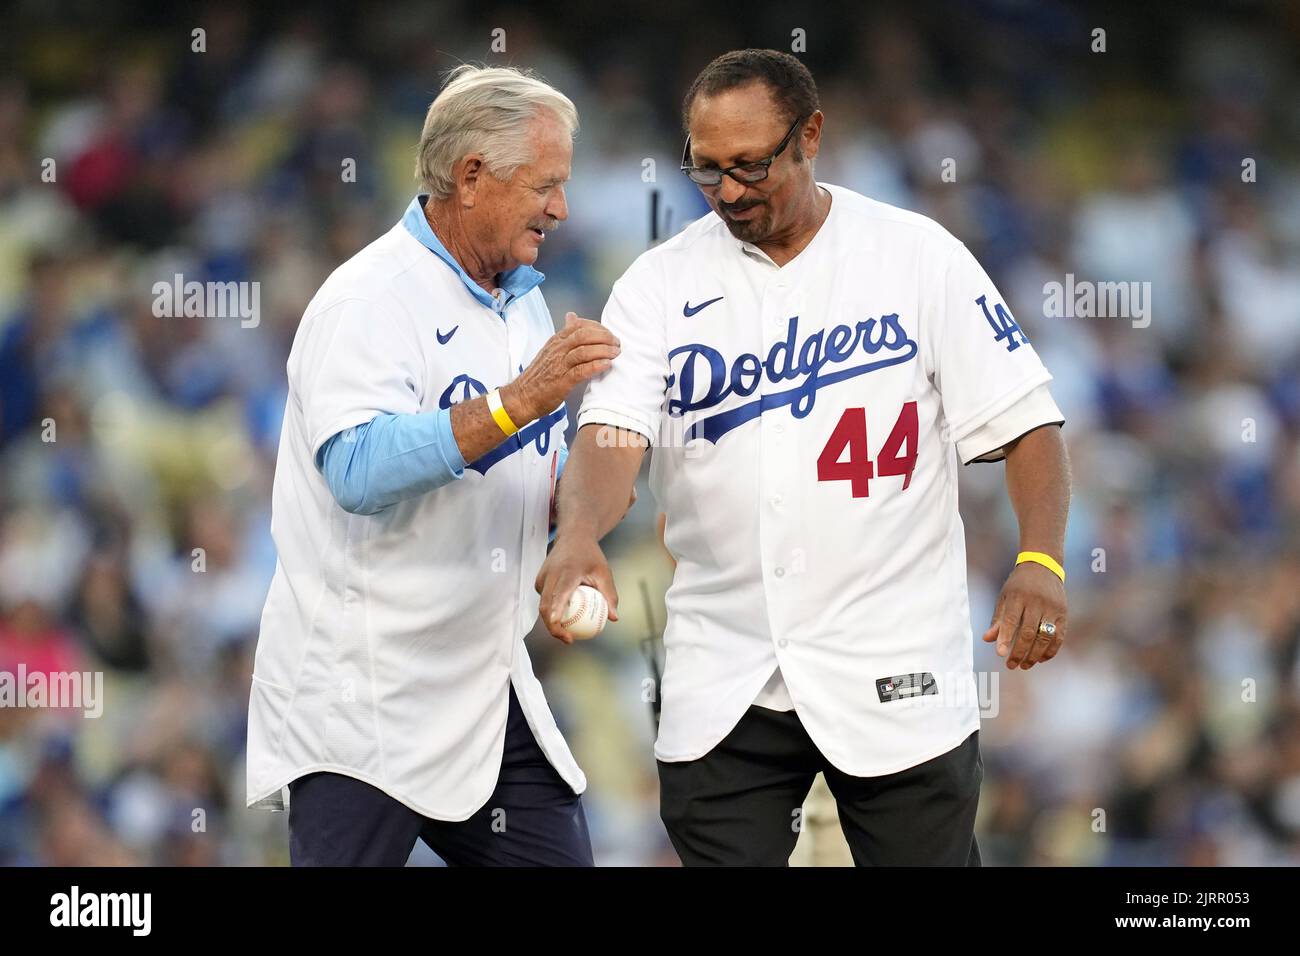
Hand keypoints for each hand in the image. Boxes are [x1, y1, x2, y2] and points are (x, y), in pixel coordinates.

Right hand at [504, 313, 618, 421]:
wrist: (522, 397)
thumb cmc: (539, 376)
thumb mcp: (550, 350)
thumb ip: (564, 335)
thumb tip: (572, 316)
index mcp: (556, 341)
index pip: (579, 325)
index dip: (598, 327)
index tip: (609, 334)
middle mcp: (557, 350)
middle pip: (584, 335)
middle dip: (604, 337)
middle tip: (617, 343)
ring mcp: (559, 365)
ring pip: (584, 350)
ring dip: (603, 350)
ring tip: (616, 353)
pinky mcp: (562, 381)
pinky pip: (581, 370)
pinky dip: (596, 366)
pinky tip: (607, 365)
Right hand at [535, 534, 618, 644]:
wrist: (573, 537)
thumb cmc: (590, 556)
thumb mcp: (604, 573)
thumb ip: (610, 595)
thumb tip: (614, 618)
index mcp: (567, 572)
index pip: (558, 596)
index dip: (556, 614)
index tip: (561, 630)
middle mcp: (550, 575)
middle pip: (545, 606)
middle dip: (553, 627)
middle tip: (569, 639)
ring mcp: (542, 578)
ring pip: (543, 605)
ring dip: (552, 621)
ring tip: (567, 634)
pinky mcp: (539, 581)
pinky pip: (544, 600)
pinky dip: (552, 611)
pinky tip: (564, 618)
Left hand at [981, 561, 1066, 669]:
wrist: (1043, 566)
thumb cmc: (1019, 585)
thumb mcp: (1005, 597)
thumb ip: (998, 619)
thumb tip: (988, 640)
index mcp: (1018, 596)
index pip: (1011, 621)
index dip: (1005, 638)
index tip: (1000, 654)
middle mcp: (1037, 602)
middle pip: (1029, 632)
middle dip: (1019, 652)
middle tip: (1011, 665)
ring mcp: (1052, 608)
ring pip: (1045, 637)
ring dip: (1035, 655)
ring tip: (1025, 665)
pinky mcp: (1063, 613)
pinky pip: (1059, 637)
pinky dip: (1050, 650)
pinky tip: (1041, 659)